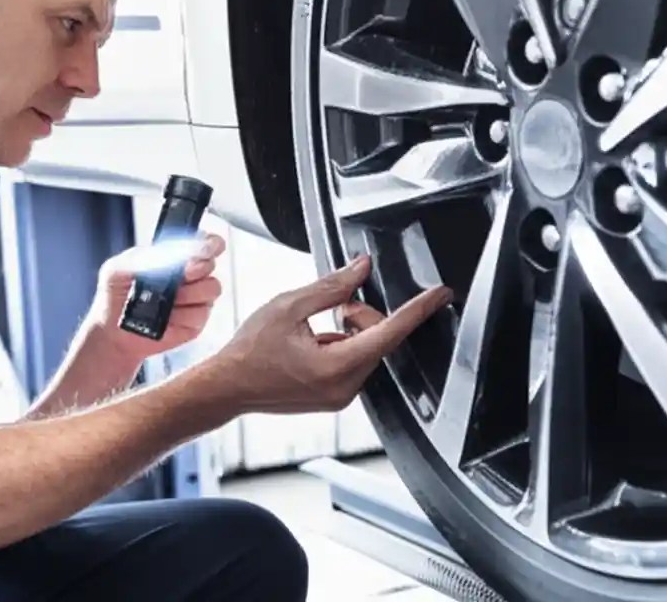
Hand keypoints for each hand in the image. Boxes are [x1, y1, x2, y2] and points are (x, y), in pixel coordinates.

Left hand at [82, 232, 227, 364]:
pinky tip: (168, 317)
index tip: (208, 245)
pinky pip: (201, 314)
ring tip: (167, 300)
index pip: (201, 243)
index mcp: (173, 258)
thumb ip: (144, 256)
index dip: (210, 242)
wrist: (112, 333)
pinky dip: (184, 315)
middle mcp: (188, 276)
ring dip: (189, 293)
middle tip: (181, 274)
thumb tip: (172, 254)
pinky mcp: (195, 322)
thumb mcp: (118, 268)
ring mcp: (194, 299)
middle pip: (210, 264)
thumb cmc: (115, 298)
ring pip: (211, 288)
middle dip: (197, 267)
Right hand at [200, 255, 452, 414]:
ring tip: (312, 330)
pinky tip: (313, 343)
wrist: (227, 387)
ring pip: (367, 350)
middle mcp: (344, 388)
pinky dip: (342, 345)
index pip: (389, 332)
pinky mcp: (335, 398)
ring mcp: (340, 397)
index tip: (440, 296)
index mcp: (335, 367)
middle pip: (378, 339)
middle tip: (332, 308)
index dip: (417, 310)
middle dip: (361, 316)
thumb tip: (361, 269)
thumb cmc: (248, 352)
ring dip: (349, 331)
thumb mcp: (288, 306)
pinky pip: (354, 363)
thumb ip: (332, 287)